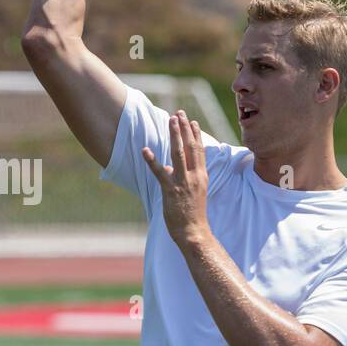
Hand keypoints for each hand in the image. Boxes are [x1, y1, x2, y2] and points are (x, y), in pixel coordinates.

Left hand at [142, 110, 210, 246]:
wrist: (194, 232)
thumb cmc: (192, 214)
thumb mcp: (193, 192)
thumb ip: (184, 177)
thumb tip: (169, 167)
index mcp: (201, 176)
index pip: (200, 150)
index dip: (195, 135)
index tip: (192, 121)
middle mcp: (194, 176)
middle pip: (191, 147)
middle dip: (184, 128)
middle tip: (179, 113)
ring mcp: (183, 183)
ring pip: (178, 154)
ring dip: (174, 136)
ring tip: (170, 121)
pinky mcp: (170, 191)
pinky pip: (160, 173)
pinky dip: (152, 161)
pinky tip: (145, 150)